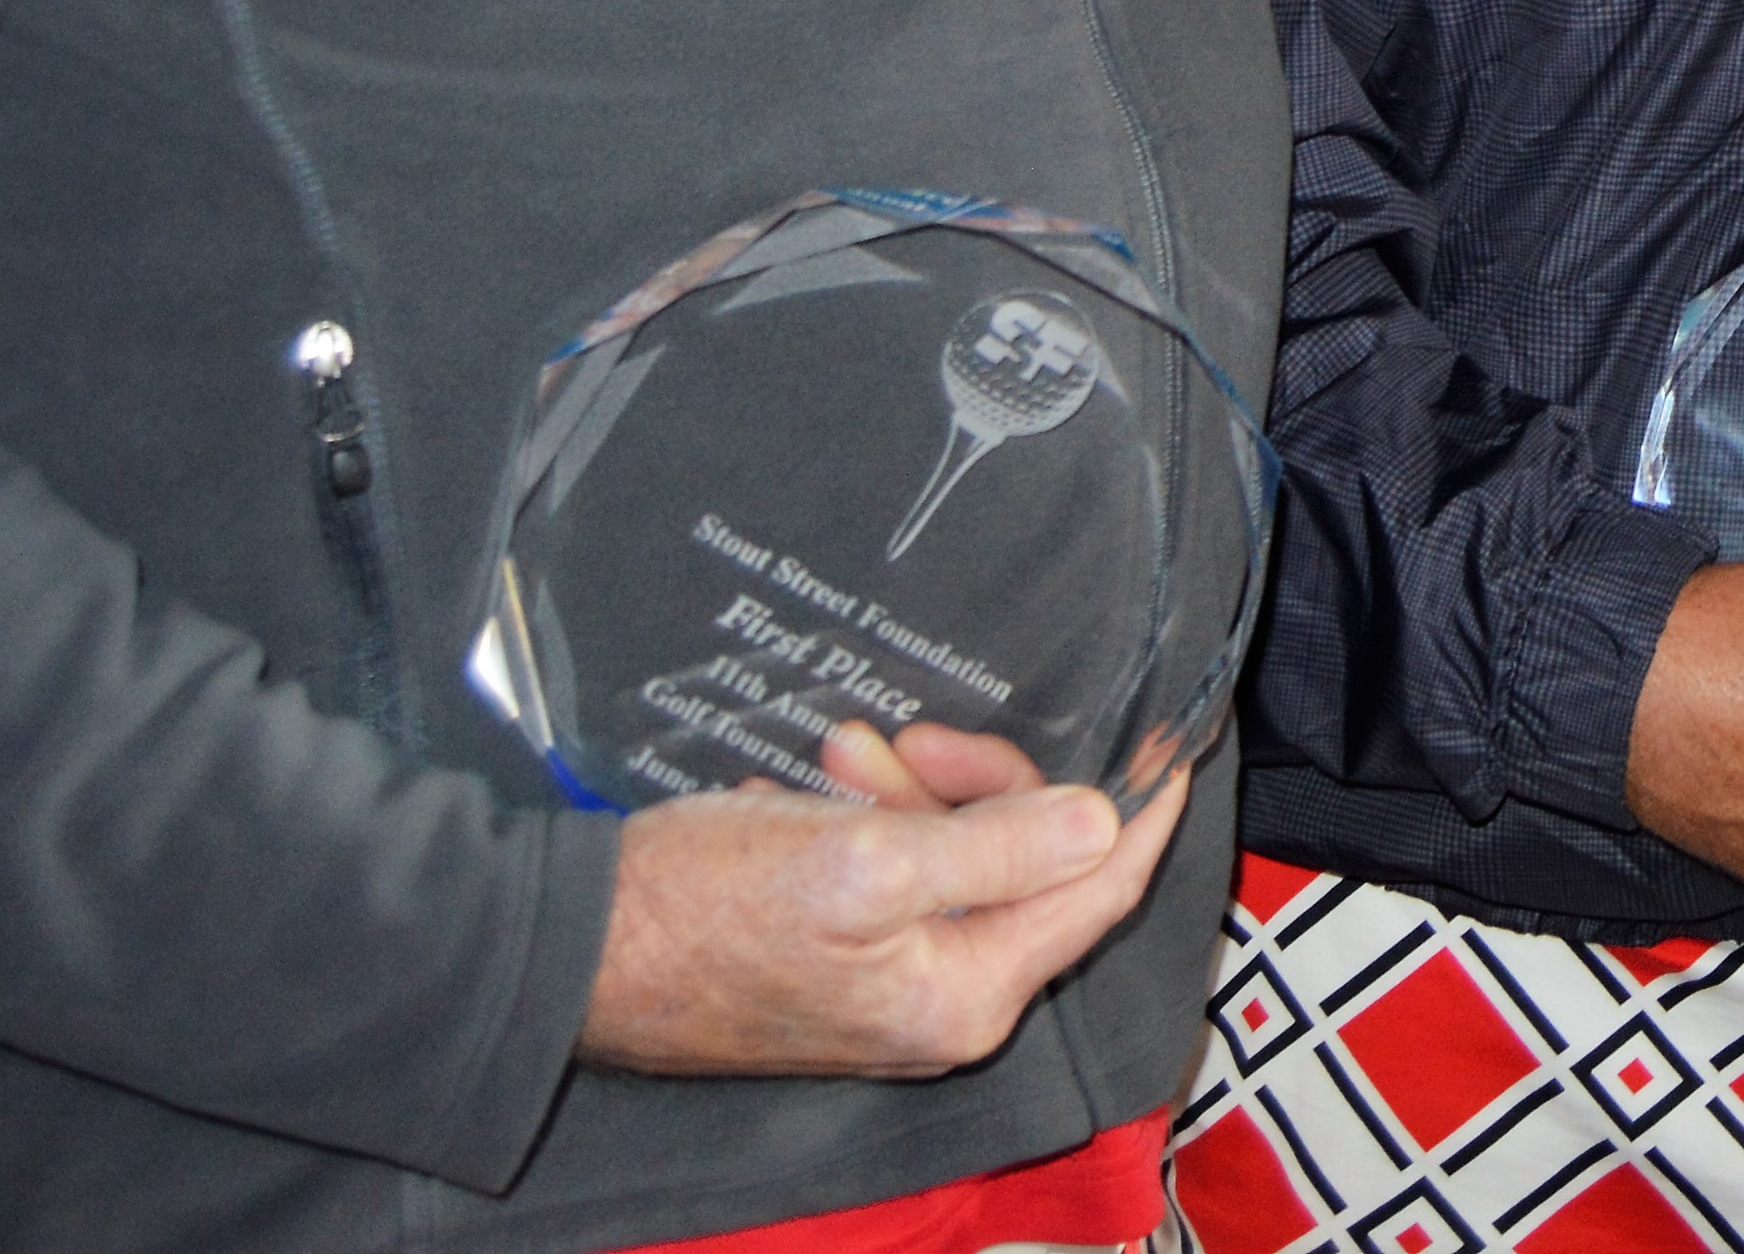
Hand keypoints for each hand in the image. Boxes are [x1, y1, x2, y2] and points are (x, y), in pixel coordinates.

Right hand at [580, 725, 1187, 1075]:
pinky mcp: (844, 964)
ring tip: (837, 754)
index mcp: (966, 994)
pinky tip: (814, 788)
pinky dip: (870, 819)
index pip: (1098, 890)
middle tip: (911, 738)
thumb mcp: (864, 860)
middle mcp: (942, 1006)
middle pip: (1025, 863)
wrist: (570, 948)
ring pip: (955, 856)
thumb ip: (996, 849)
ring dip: (909, 789)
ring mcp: (891, 989)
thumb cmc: (704, 907)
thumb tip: (1105, 826)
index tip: (1173, 736)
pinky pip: (897, 873)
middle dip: (973, 781)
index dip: (1140, 808)